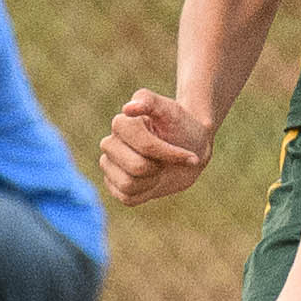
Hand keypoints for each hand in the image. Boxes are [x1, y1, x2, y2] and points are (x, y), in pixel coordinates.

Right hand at [100, 89, 215, 202]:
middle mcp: (110, 144)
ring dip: (152, 180)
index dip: (169, 152)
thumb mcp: (172, 111)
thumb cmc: (181, 127)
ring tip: (158, 168)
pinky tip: (151, 180)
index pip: (145, 147)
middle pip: (136, 167)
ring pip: (128, 185)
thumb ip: (151, 102)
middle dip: (160, 166)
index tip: (187, 153)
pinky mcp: (114, 185)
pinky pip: (126, 198)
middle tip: (167, 159)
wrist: (189, 148)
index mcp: (121, 124)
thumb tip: (128, 108)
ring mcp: (110, 165)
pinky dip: (145, 193)